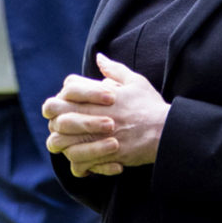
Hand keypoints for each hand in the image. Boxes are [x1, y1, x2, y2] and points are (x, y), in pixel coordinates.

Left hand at [41, 54, 169, 177]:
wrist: (166, 131)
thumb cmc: (151, 106)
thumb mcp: (135, 82)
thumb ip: (114, 70)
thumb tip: (99, 58)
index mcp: (101, 95)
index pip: (68, 88)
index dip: (63, 95)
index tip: (67, 103)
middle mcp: (95, 114)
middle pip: (56, 114)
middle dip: (54, 118)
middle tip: (60, 124)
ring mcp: (97, 136)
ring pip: (60, 141)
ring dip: (61, 143)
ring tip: (69, 145)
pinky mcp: (103, 156)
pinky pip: (78, 163)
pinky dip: (79, 164)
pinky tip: (85, 162)